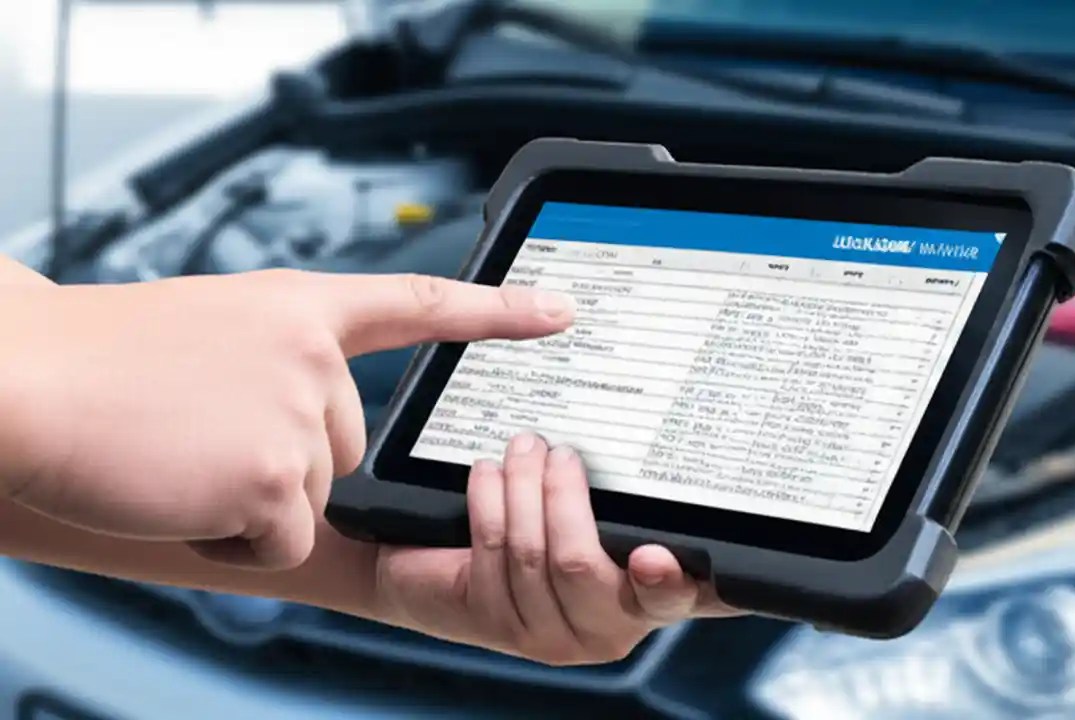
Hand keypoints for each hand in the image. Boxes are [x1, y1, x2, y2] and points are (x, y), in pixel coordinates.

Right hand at [0, 269, 575, 569]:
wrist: (25, 382)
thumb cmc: (103, 364)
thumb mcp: (215, 332)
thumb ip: (282, 365)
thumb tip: (319, 432)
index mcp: (300, 306)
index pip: (421, 303)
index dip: (499, 311)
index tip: (561, 311)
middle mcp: (313, 351)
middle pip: (346, 443)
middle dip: (283, 461)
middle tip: (201, 434)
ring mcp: (299, 410)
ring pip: (312, 494)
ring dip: (250, 497)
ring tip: (179, 454)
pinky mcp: (276, 473)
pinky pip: (283, 536)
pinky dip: (233, 536)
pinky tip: (181, 490)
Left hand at [375, 433, 739, 664]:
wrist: (459, 580)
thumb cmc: (554, 534)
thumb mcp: (604, 520)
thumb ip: (629, 503)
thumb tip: (648, 435)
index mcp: (653, 601)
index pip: (680, 597)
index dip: (670, 584)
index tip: (651, 557)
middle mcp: (608, 631)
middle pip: (581, 567)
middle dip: (562, 497)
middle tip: (560, 452)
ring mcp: (550, 636)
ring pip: (531, 555)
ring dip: (523, 487)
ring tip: (524, 447)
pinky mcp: (498, 625)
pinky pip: (493, 553)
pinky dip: (489, 502)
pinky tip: (489, 474)